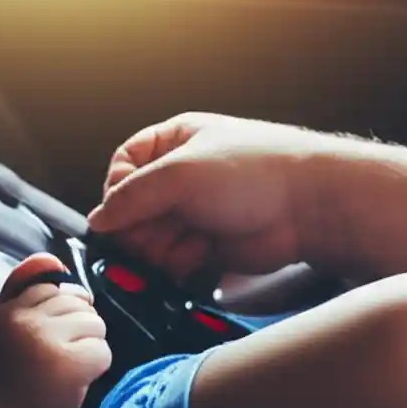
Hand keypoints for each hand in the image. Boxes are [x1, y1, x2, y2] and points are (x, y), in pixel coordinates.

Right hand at [0, 253, 110, 407]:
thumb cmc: (6, 371)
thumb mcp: (4, 322)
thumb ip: (23, 286)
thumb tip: (54, 258)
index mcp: (9, 309)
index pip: (53, 286)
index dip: (58, 311)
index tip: (45, 336)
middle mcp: (25, 321)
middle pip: (79, 303)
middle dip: (77, 328)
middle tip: (56, 355)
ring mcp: (46, 342)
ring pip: (95, 324)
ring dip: (88, 345)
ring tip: (66, 365)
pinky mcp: (67, 364)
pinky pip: (102, 350)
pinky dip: (96, 366)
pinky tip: (75, 378)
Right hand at [87, 112, 350, 280]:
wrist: (308, 206)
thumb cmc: (253, 172)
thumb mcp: (180, 174)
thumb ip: (132, 197)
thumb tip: (98, 222)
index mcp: (174, 142)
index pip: (122, 166)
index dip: (117, 191)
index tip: (120, 213)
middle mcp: (181, 176)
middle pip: (132, 210)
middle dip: (139, 228)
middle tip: (154, 236)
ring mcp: (194, 212)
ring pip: (150, 239)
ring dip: (159, 250)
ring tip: (185, 246)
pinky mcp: (208, 246)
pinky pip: (173, 261)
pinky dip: (178, 265)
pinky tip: (198, 258)